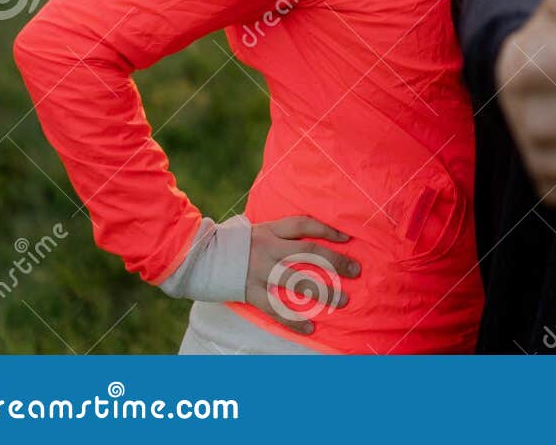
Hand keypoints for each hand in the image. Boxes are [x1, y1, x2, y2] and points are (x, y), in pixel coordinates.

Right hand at [245, 216, 360, 333]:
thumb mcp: (260, 230)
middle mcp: (269, 249)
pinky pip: (275, 309)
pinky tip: (310, 328)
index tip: (347, 238)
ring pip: (298, 281)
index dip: (327, 230)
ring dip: (323, 292)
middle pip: (310, 253)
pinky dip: (293, 320)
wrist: (199, 257)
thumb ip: (282, 233)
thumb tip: (313, 237)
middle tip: (356, 271)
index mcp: (271, 231)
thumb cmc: (236, 244)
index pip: (304, 225)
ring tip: (343, 301)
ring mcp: (260, 271)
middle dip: (336, 262)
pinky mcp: (250, 292)